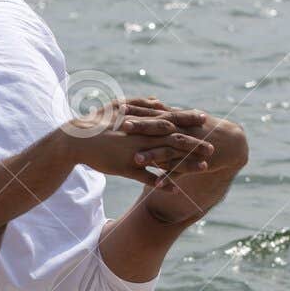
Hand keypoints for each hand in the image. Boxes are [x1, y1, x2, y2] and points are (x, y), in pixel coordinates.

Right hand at [60, 101, 213, 187]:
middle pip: (174, 139)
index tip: (205, 119)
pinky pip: (147, 177)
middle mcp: (141, 135)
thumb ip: (141, 103)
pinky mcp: (125, 167)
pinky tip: (175, 189)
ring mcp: (135, 152)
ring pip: (166, 158)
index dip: (188, 119)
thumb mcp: (119, 107)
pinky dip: (161, 182)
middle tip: (213, 147)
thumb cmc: (96, 123)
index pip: (170, 118)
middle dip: (195, 143)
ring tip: (204, 168)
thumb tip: (158, 100)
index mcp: (141, 121)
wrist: (76, 139)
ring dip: (186, 164)